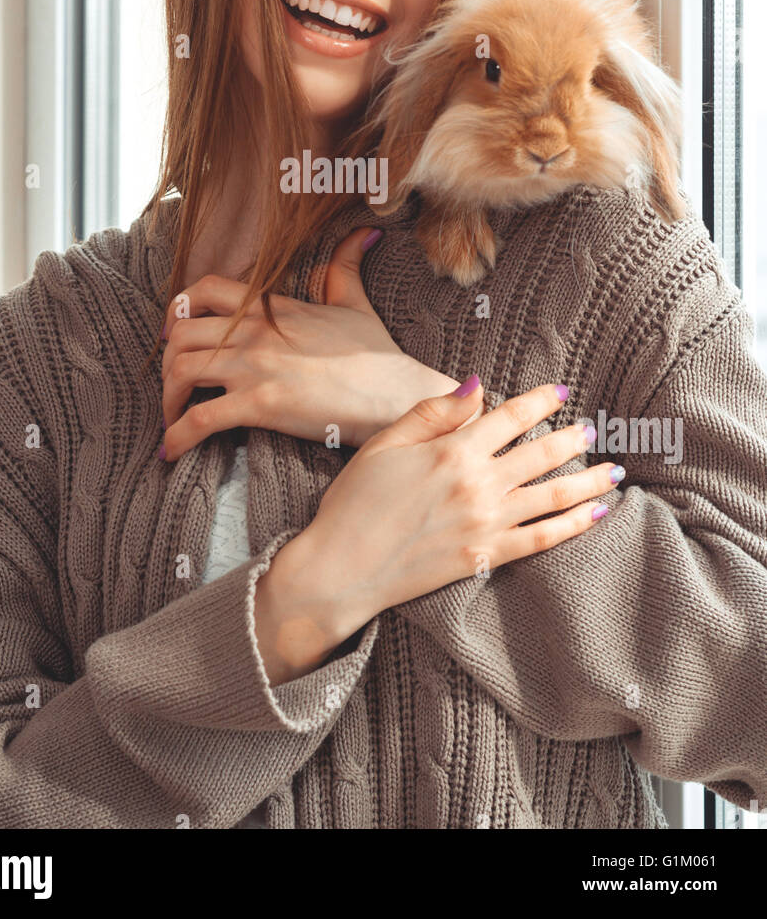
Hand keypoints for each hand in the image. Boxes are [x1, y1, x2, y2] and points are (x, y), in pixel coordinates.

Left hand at [159, 227, 457, 458]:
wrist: (395, 392)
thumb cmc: (377, 354)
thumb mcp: (356, 301)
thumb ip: (345, 267)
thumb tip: (364, 233)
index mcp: (272, 306)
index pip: (205, 289)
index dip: (178, 309)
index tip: (172, 333)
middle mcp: (255, 332)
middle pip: (180, 334)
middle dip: (166, 362)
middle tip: (173, 385)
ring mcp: (255, 366)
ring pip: (180, 372)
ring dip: (167, 399)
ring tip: (172, 418)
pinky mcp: (260, 404)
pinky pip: (200, 419)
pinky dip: (177, 436)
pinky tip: (173, 450)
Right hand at [289, 380, 619, 639]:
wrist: (340, 569)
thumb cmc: (355, 502)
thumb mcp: (386, 443)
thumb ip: (433, 412)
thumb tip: (477, 384)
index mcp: (452, 450)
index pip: (510, 417)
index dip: (539, 401)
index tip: (560, 392)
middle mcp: (477, 484)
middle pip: (541, 454)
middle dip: (573, 438)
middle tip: (592, 429)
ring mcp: (486, 523)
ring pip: (553, 496)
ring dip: (588, 481)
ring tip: (613, 470)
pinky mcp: (486, 556)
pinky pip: (543, 538)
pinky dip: (574, 525)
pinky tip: (595, 514)